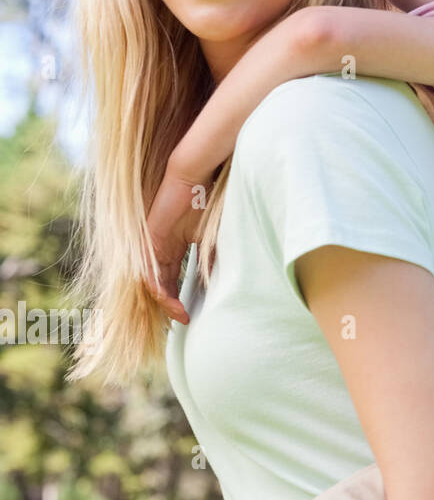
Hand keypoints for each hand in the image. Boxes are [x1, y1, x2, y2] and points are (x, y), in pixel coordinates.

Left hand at [143, 165, 208, 323]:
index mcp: (171, 248)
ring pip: (151, 283)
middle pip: (157, 285)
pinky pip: (148, 272)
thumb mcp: (211, 239)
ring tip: (179, 315)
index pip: (170, 280)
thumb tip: (221, 285)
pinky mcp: (148, 241)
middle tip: (181, 321)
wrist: (194, 177)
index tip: (189, 316)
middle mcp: (158, 249)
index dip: (177, 300)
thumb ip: (211, 260)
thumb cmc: (205, 202)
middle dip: (168, 307)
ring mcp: (151, 246)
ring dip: (165, 302)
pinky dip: (159, 288)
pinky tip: (172, 299)